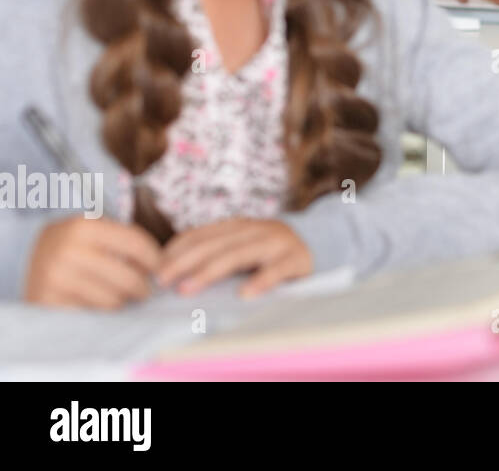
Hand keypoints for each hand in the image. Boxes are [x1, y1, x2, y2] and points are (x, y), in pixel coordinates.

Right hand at [24, 216, 161, 309]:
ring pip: (113, 301)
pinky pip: (92, 315)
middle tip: (143, 290)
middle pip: (129, 278)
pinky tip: (98, 302)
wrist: (25, 256)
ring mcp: (56, 279)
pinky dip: (100, 311)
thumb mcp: (96, 230)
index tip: (160, 270)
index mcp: (84, 226)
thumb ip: (126, 241)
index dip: (156, 260)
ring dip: (122, 301)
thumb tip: (163, 268)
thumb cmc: (74, 244)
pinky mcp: (48, 303)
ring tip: (119, 294)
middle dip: (143, 287)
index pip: (137, 245)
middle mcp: (68, 251)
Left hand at [156, 218, 312, 298]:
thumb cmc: (271, 255)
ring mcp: (277, 241)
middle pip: (215, 244)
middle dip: (184, 262)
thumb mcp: (244, 248)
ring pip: (239, 253)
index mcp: (238, 226)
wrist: (322, 244)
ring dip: (210, 271)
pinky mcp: (297, 257)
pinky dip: (261, 280)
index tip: (155, 270)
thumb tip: (175, 276)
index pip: (200, 234)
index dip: (176, 250)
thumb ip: (218, 255)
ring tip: (188, 288)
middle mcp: (255, 229)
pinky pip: (277, 269)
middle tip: (163, 281)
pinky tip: (244, 294)